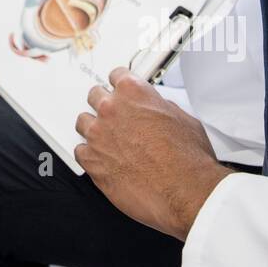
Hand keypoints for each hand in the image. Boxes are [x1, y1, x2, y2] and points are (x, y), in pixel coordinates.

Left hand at [74, 67, 237, 239]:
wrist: (184, 191)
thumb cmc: (187, 158)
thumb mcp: (183, 119)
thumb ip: (162, 108)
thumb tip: (158, 110)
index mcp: (133, 92)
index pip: (117, 75)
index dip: (121, 85)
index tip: (122, 91)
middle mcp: (111, 109)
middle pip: (95, 96)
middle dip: (106, 105)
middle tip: (117, 118)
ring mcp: (98, 135)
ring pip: (83, 122)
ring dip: (95, 129)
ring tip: (109, 141)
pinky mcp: (92, 161)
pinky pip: (80, 151)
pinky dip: (90, 155)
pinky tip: (103, 160)